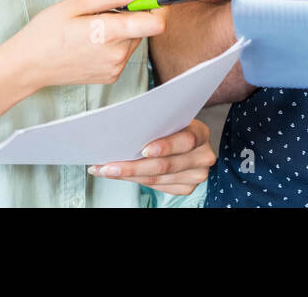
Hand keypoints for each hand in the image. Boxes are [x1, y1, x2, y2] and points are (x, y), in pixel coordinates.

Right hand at [3, 0, 165, 93]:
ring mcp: (114, 68)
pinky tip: (91, 41)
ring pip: (134, 40)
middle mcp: (117, 55)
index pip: (157, 23)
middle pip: (145, 28)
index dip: (159, 5)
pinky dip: (115, 43)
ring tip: (92, 26)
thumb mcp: (77, 3)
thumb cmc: (46, 32)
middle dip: (133, 14)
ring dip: (123, 29)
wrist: (27, 66)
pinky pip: (123, 53)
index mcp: (109, 34)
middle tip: (103, 9)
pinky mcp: (110, 76)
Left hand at [89, 119, 215, 195]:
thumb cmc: (174, 126)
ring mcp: (196, 175)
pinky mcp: (186, 188)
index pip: (185, 141)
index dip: (165, 146)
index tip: (143, 150)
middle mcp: (203, 157)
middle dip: (133, 166)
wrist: (186, 142)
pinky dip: (134, 180)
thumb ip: (156, 123)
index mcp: (201, 133)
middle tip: (108, 166)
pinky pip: (156, 186)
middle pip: (165, 166)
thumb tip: (122, 129)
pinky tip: (118, 174)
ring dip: (127, 175)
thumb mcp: (171, 118)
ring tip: (104, 170)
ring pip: (156, 179)